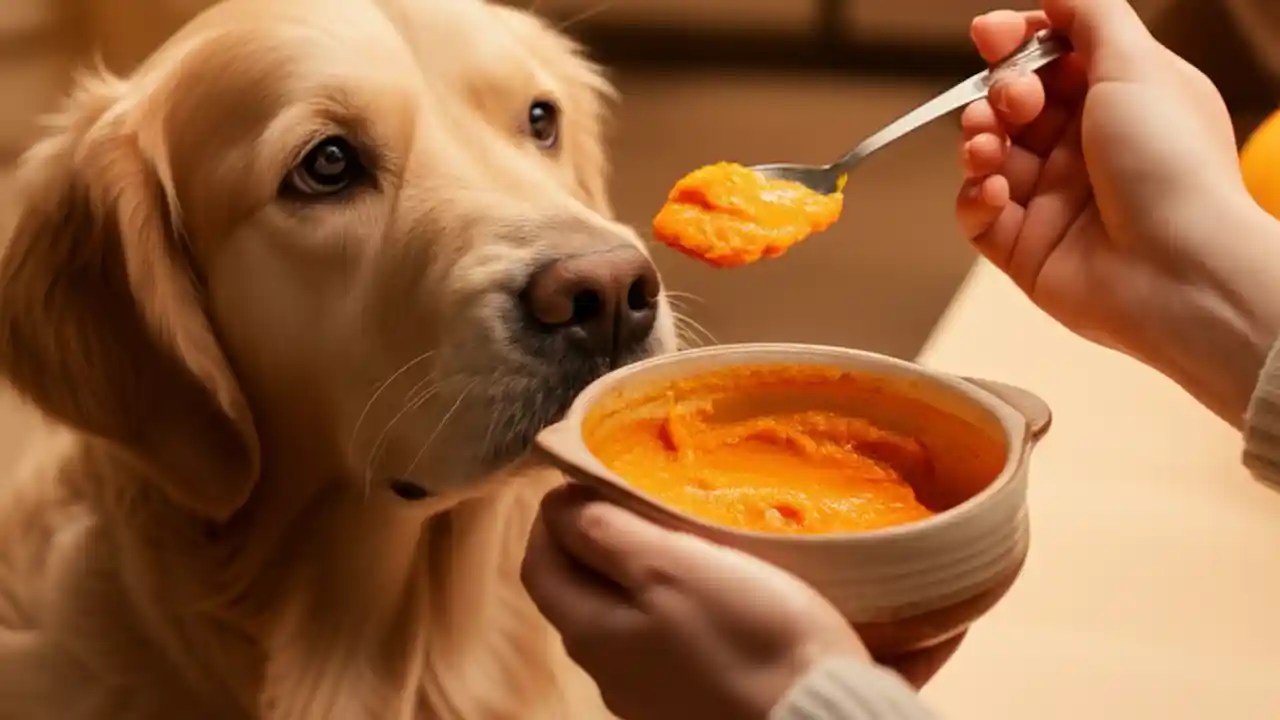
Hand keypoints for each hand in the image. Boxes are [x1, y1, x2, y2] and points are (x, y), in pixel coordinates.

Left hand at [521, 486, 960, 719]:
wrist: (814, 716)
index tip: (585, 482)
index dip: (552, 519)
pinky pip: (662, 642)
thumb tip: (559, 506)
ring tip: (677, 537)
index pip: (538, 568)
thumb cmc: (742, 632)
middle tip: (633, 500)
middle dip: (593, 542)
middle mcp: (607, 672)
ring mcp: (648, 695)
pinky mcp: (689, 703)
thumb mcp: (669, 565)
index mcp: (589, 634)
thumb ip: (606, 533)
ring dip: (635, 574)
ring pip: (622, 620)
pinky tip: (710, 590)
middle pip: (577, 594)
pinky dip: (670, 605)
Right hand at [956, 0, 1279, 425]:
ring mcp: (1052, 201)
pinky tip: (995, 193)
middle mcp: (1085, 150)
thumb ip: (1092, 16)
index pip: (1050, 61)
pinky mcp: (1025, 249)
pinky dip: (975, 199)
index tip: (990, 34)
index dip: (1015, 43)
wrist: (1180, 272)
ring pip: (987, 156)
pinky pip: (977, 215)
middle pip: (1011, 105)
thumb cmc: (1172, 169)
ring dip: (976, 143)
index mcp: (1119, 104)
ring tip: (986, 148)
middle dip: (997, 95)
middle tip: (1012, 104)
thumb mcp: (1138, 66)